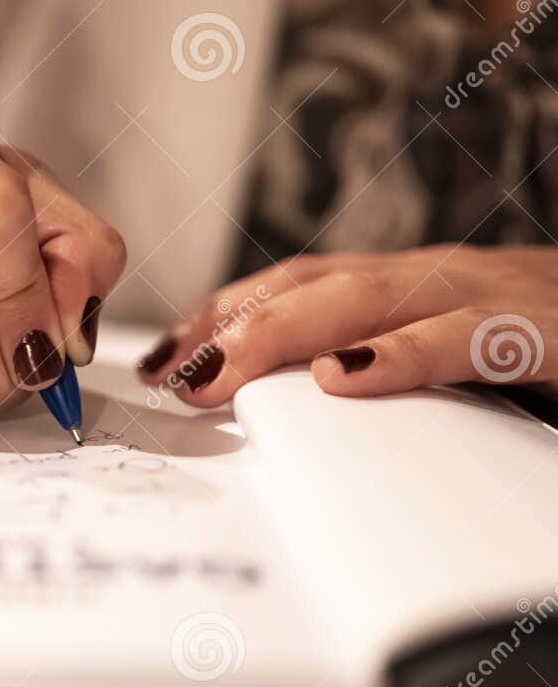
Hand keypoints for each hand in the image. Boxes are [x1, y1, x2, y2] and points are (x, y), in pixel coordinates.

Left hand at [136, 246, 557, 405]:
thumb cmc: (554, 353)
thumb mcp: (457, 361)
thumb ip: (386, 371)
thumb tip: (299, 406)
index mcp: (419, 287)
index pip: (300, 286)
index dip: (227, 314)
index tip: (168, 357)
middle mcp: (448, 280)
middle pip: (318, 286)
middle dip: (235, 326)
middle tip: (174, 374)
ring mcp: (497, 299)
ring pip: (374, 299)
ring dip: (287, 334)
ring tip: (222, 373)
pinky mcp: (547, 335)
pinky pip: (470, 340)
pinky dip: (408, 357)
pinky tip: (353, 379)